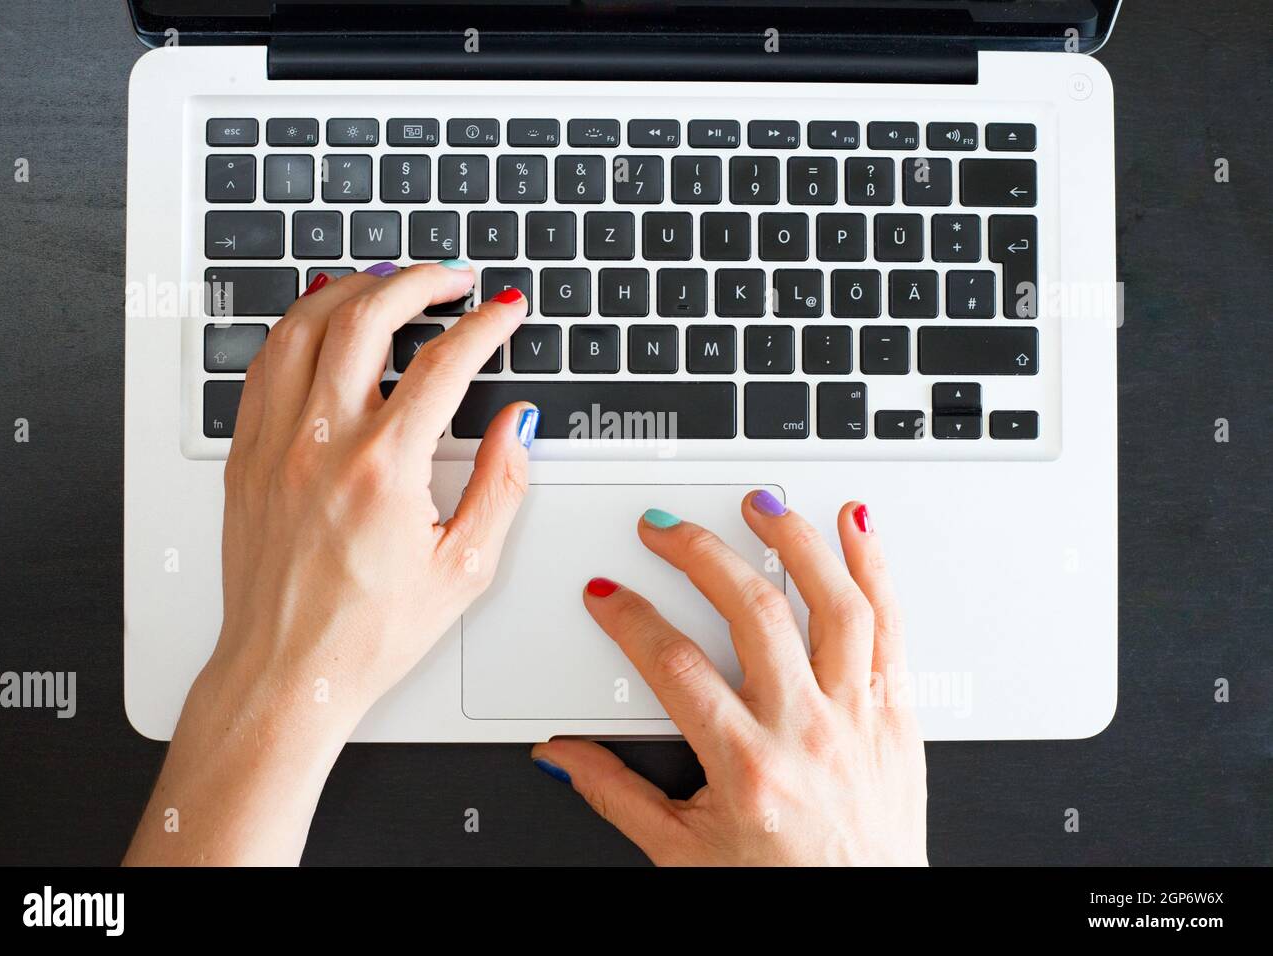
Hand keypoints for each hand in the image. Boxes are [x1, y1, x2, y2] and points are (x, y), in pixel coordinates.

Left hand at [210, 263, 533, 726]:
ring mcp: (276, 444)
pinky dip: (297, 326)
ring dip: (353, 288)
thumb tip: (516, 426)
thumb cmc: (368, 633)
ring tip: (389, 280)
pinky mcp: (247, 456)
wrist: (288, 671)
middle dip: (419, 281)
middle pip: (368, 316)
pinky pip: (264, 364)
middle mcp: (323, 443)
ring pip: (305, 325)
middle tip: (453, 278)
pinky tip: (321, 319)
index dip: (485, 324)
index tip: (505, 310)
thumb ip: (501, 486)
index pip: (445, 363)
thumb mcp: (465, 569)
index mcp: (384, 469)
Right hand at [531, 493, 927, 865]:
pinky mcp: (896, 712)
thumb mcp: (681, 852)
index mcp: (747, 765)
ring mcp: (857, 714)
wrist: (867, 919)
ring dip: (793, 541)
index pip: (674, 665)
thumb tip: (561, 756)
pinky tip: (856, 526)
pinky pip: (891, 625)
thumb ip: (616, 794)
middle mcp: (806, 730)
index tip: (607, 594)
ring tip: (758, 504)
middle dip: (699, 553)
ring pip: (832, 602)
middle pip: (752, 611)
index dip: (629, 618)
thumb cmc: (781, 890)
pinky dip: (874, 567)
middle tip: (663, 528)